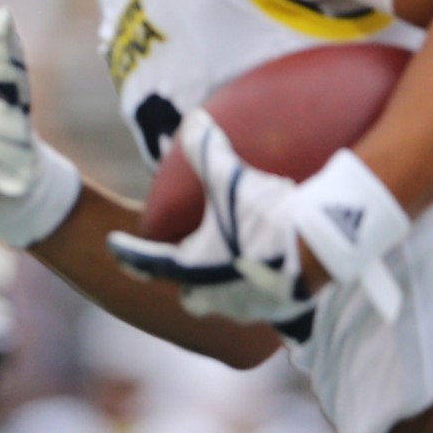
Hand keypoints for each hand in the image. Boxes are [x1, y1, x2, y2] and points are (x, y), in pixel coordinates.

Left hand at [105, 111, 406, 324]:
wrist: (319, 250)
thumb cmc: (265, 218)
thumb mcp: (231, 180)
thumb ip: (207, 152)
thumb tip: (193, 119)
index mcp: (191, 268)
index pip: (148, 262)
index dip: (129, 253)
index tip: (113, 244)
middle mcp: (213, 295)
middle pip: (190, 294)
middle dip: (188, 280)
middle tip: (193, 259)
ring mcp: (246, 309)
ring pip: (227, 303)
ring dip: (227, 287)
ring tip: (238, 264)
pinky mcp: (280, 313)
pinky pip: (265, 306)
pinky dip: (265, 291)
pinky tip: (276, 273)